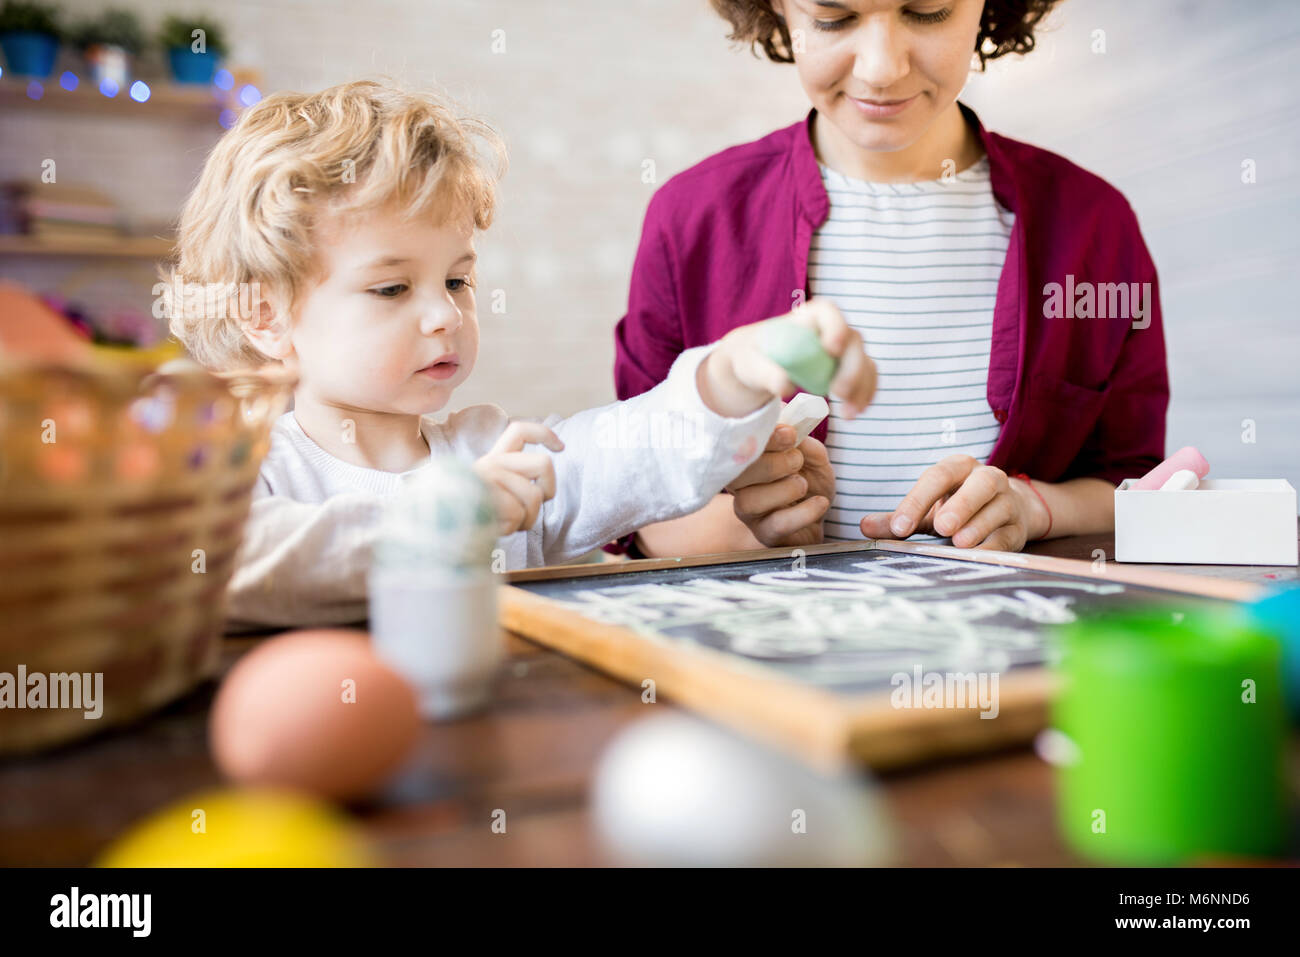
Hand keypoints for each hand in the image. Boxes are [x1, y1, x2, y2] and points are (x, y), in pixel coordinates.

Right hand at [473, 421, 563, 535]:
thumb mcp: (494, 496)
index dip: (545, 434)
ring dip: (528, 519)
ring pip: (534, 495)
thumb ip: (515, 484)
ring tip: (508, 525)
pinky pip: (516, 513)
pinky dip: (512, 528)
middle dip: (548, 490)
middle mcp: (490, 463)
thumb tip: (542, 491)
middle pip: (544, 463)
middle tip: (532, 508)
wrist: (438, 532)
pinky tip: (495, 529)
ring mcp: (485, 477)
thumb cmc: (473, 519)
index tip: (562, 447)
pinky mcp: (481, 494)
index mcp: (493, 459)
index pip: (520, 431)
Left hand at [698, 299, 876, 419]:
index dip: (835, 326)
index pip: (827, 311)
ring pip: (864, 363)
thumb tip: (787, 386)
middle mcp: (829, 330)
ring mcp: (841, 351)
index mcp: (805, 318)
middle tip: (837, 393)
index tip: (831, 349)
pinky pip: (865, 380)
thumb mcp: (750, 363)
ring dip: (861, 389)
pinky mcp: (846, 371)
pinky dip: (863, 397)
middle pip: (853, 341)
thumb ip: (766, 372)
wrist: (757, 369)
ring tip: (847, 415)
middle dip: (852, 367)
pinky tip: (851, 414)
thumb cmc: (751, 358)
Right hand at [725, 424, 834, 546]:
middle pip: (736, 475)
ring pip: (750, 502)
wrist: (818, 515)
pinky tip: (820, 503)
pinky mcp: (766, 535)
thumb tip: (795, 425)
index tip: (790, 433)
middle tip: (798, 461)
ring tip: (804, 485)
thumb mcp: (812, 456)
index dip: (761, 438)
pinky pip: (778, 524)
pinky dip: (804, 511)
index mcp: (746, 460)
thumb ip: (804, 442)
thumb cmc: (808, 481)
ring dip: (784, 489)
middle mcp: (740, 487)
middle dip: (771, 464)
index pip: (737, 447)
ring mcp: (750, 513)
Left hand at [858, 455, 1048, 550]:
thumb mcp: (926, 510)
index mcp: (958, 468)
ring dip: (978, 525)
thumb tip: (863, 526)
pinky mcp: (1018, 527)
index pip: (938, 477)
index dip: (917, 500)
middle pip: (978, 484)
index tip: (899, 526)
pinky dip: (995, 546)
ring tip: (959, 543)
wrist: (1007, 510)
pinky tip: (979, 556)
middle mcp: (987, 478)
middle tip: (941, 527)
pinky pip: (1009, 535)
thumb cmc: (955, 507)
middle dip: (960, 505)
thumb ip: (898, 517)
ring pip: (998, 508)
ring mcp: (1007, 502)